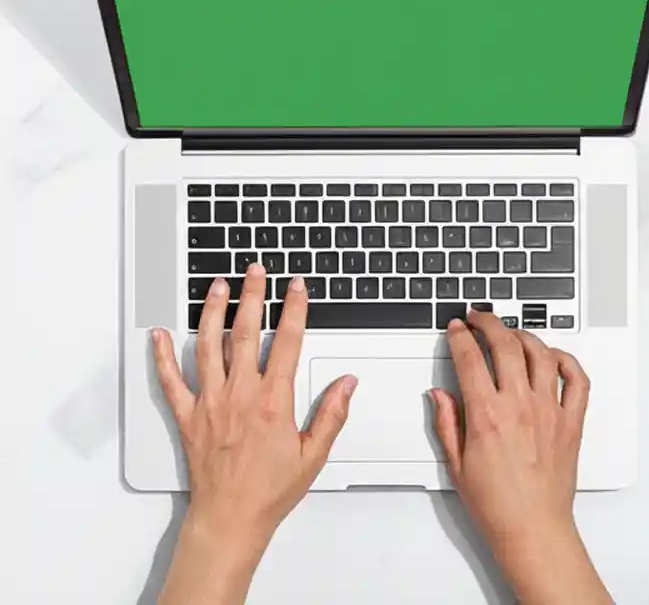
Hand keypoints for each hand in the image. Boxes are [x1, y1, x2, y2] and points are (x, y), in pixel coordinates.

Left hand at [151, 266, 356, 604]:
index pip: (287, 343)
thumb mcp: (314, 454)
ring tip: (217, 286)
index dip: (294, 310)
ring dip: (213, 312)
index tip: (297, 287)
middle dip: (252, 297)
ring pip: (208, 346)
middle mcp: (239, 395)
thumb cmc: (270, 490)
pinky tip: (160, 334)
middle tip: (255, 271)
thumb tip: (347, 382)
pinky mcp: (188, 416)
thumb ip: (332, 413)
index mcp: (273, 402)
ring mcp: (210, 403)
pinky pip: (171, 380)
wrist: (230, 517)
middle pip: (245, 333)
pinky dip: (162, 355)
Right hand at [431, 311, 606, 604]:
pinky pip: (577, 379)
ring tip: (512, 333)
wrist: (532, 527)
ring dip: (524, 335)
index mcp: (487, 415)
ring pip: (541, 354)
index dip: (460, 336)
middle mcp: (520, 406)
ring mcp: (549, 410)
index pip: (470, 359)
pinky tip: (553, 356)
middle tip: (480, 318)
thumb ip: (446, 422)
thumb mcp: (456, 464)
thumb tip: (439, 395)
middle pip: (505, 345)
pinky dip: (566, 360)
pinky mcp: (571, 421)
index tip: (456, 328)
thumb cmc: (496, 504)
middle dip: (489, 323)